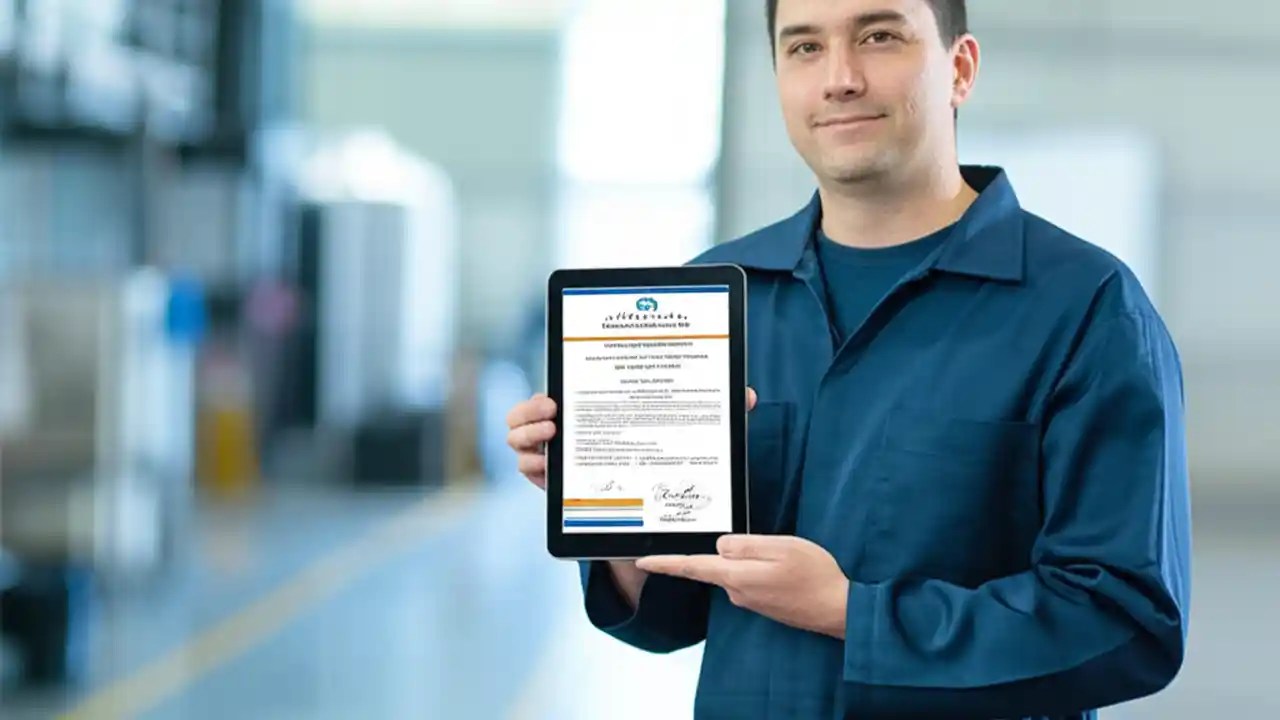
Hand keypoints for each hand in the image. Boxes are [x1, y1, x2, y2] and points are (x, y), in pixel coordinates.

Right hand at [504, 388, 759, 491]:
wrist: (652, 507)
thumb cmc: (664, 454)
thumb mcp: (685, 432)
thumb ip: (712, 413)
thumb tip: (747, 395)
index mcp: (590, 408)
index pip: (553, 392)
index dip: (543, 393)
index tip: (557, 397)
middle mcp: (565, 432)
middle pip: (524, 415)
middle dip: (528, 412)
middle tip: (553, 415)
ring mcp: (557, 461)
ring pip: (519, 444)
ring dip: (526, 438)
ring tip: (551, 440)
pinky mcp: (558, 488)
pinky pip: (532, 475)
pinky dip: (534, 470)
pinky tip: (550, 470)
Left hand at [635, 534, 848, 638]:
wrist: (838, 610)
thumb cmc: (813, 575)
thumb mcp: (780, 547)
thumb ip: (745, 545)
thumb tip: (720, 546)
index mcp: (736, 576)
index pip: (692, 566)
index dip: (665, 563)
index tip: (642, 561)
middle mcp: (737, 592)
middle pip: (716, 564)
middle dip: (721, 551)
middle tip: (742, 537)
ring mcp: (750, 600)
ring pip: (736, 571)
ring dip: (749, 559)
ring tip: (783, 554)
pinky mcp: (763, 604)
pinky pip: (750, 579)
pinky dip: (760, 569)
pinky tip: (783, 566)